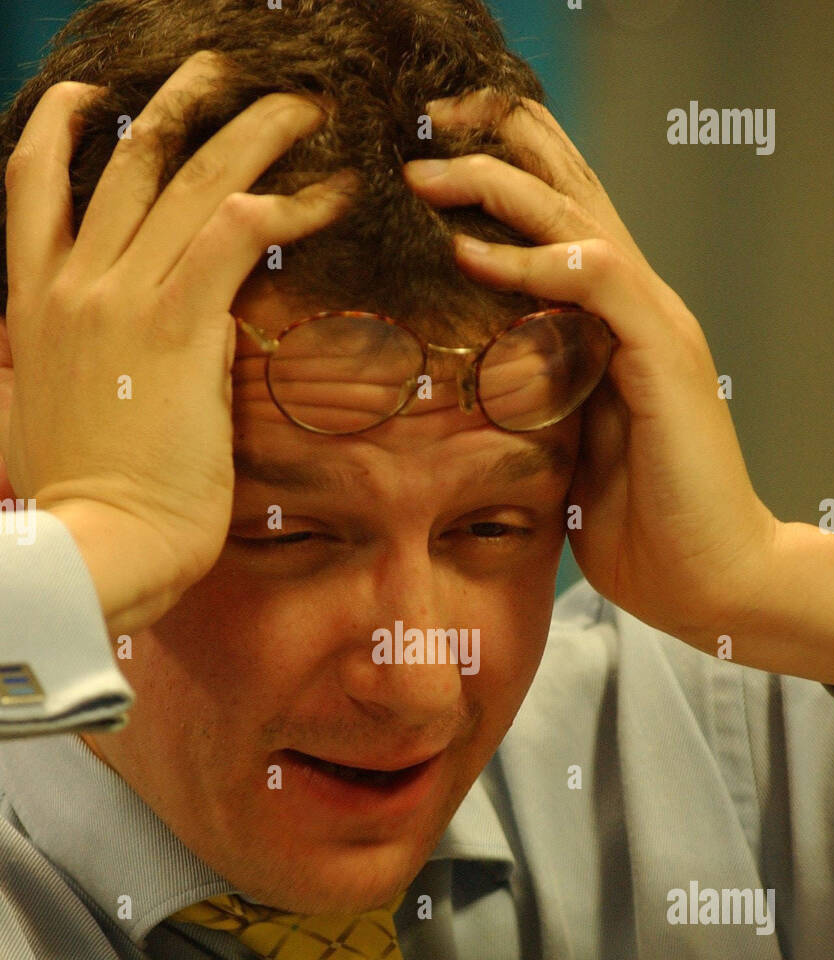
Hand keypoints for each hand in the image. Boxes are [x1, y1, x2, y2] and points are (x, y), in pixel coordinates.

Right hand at [1, 53, 355, 636]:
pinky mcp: (177, 326)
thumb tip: (99, 353)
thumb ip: (50, 372)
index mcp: (32, 306)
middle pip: (127, 162)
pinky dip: (291, 204)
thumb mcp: (34, 421)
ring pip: (189, 180)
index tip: (95, 98)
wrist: (101, 546)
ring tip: (302, 106)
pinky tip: (335, 191)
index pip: (31, 187)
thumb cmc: (82, 502)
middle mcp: (72, 286)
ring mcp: (120, 299)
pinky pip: (237, 235)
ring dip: (252, 132)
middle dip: (181, 104)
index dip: (62, 129)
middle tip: (226, 73)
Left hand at [404, 89, 833, 680]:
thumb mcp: (563, 455)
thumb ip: (531, 407)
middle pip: (571, 197)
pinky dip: (535, 258)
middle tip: (416, 147)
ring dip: (498, 189)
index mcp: (614, 328)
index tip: (423, 180)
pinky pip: (597, 279)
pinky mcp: (663, 355)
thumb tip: (461, 397)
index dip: (500, 186)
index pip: (562, 227)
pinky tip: (473, 251)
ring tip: (428, 174)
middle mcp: (638, 310)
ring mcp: (656, 326)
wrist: (710, 579)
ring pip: (577, 219)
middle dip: (493, 157)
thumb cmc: (641, 530)